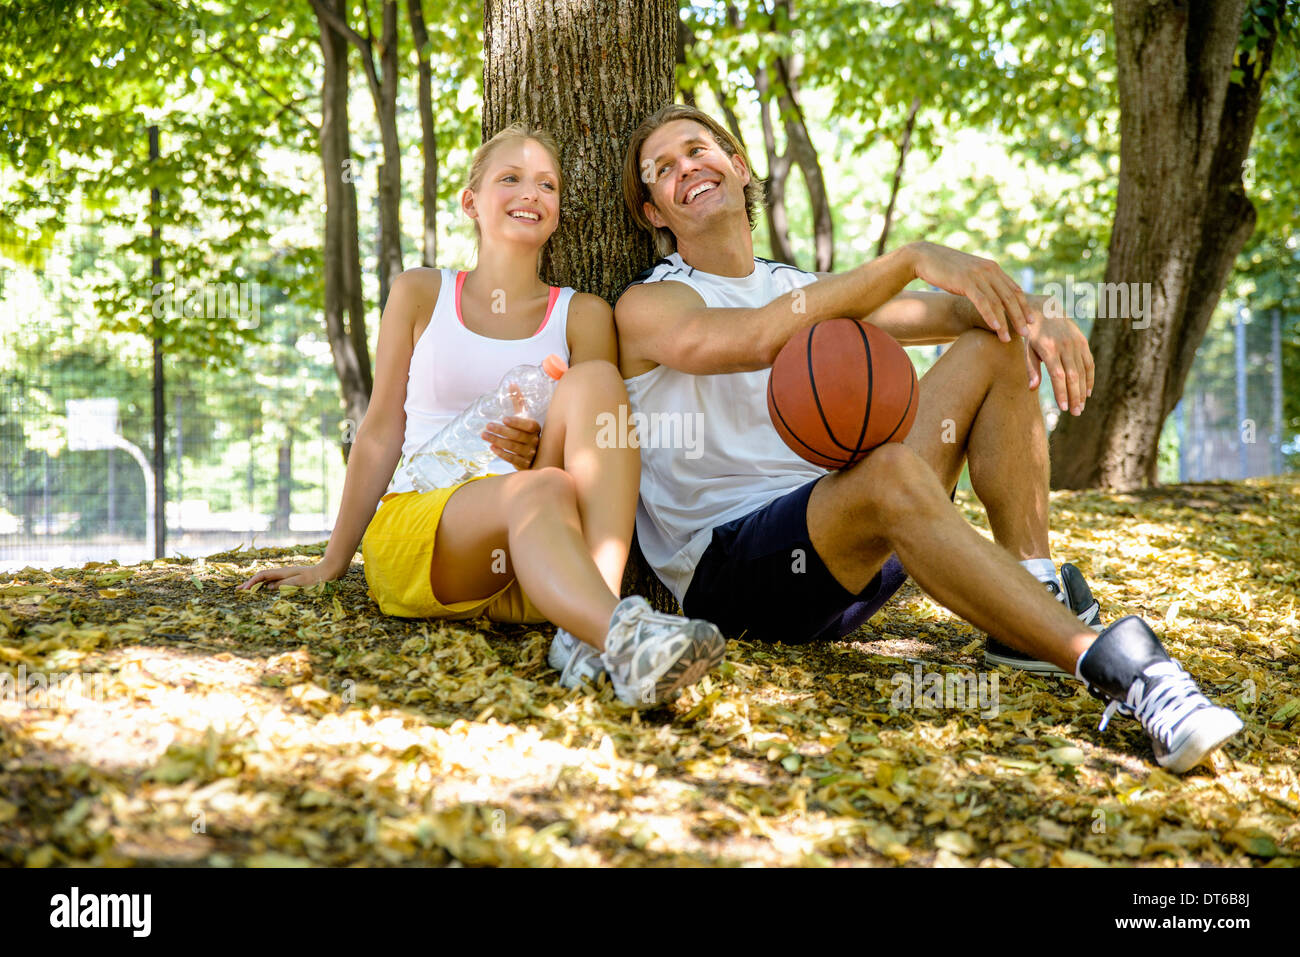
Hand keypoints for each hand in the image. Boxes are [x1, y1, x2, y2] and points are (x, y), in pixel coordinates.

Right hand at [237, 563, 337, 590]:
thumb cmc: (317, 578)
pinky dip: (266, 585)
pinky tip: (264, 590)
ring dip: (257, 584)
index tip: (243, 589)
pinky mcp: (292, 579)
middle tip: (238, 590)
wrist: (331, 571)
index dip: (252, 582)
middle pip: (263, 576)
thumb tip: (269, 587)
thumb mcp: (301, 583)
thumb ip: (285, 584)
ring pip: (268, 579)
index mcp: (284, 573)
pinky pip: (275, 582)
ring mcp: (288, 575)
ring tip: (247, 590)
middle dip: (250, 582)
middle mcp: (284, 573)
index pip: (263, 575)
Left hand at [482, 385, 540, 469]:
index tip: (503, 419)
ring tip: (484, 435)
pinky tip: (492, 447)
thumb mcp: (523, 415)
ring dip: (497, 441)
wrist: (534, 452)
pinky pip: (512, 458)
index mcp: (536, 428)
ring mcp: (531, 453)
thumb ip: (518, 401)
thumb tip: (511, 383)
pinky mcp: (524, 464)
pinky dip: (502, 453)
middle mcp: (535, 441)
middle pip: (517, 436)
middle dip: (501, 431)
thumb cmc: (526, 430)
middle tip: (487, 426)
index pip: (528, 425)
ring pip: (513, 447)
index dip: (516, 423)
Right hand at [909, 241, 1029, 341]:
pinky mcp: (966, 281)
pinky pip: (982, 301)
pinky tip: (995, 328)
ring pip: (997, 302)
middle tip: (1026, 334)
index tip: (1030, 321)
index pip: (1014, 289)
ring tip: (1007, 339)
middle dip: (1019, 317)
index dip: (1024, 306)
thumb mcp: (968, 273)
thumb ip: (981, 281)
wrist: (925, 256)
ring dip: (1004, 322)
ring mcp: (978, 275)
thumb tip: (988, 296)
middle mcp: (989, 270)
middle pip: (1010, 297)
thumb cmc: (944, 268)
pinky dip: (990, 315)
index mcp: (992, 268)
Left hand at [1023, 294, 1093, 414]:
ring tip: (1080, 407)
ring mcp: (1076, 344)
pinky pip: (1089, 363)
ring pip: (1082, 372)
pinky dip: (1090, 378)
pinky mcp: (1083, 342)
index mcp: (1049, 349)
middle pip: (1073, 376)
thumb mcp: (1027, 349)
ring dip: (1083, 391)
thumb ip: (1030, 368)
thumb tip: (1032, 388)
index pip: (1058, 376)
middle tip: (1075, 413)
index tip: (1063, 408)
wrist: (1045, 310)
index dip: (1061, 393)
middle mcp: (1065, 347)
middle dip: (1074, 396)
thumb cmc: (1031, 334)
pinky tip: (1088, 392)